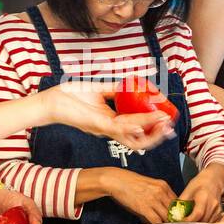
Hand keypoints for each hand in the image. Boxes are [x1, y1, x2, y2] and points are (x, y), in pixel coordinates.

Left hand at [41, 82, 173, 152]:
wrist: (52, 100)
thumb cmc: (71, 96)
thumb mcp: (99, 89)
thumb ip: (115, 88)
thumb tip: (132, 84)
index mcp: (112, 122)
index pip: (137, 130)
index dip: (154, 127)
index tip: (167, 117)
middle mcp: (111, 129)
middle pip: (140, 139)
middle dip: (158, 134)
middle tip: (170, 125)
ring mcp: (106, 129)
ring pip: (134, 137)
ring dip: (152, 131)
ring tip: (165, 122)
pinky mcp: (99, 125)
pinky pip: (122, 128)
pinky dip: (136, 125)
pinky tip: (145, 122)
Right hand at [102, 168, 178, 223]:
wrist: (117, 181)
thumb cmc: (130, 183)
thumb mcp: (149, 185)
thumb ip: (158, 196)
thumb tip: (162, 210)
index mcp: (163, 185)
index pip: (177, 201)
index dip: (178, 212)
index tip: (177, 218)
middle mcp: (161, 192)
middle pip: (174, 210)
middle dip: (174, 219)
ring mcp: (153, 200)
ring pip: (167, 217)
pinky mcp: (145, 208)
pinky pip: (156, 221)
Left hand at [179, 163, 223, 222]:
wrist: (213, 181)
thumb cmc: (200, 184)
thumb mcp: (188, 190)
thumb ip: (181, 203)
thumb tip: (174, 215)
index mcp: (204, 197)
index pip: (198, 213)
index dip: (188, 220)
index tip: (179, 223)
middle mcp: (213, 204)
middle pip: (202, 221)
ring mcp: (217, 210)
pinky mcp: (219, 214)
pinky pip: (209, 223)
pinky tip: (196, 222)